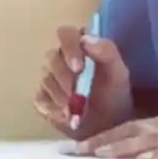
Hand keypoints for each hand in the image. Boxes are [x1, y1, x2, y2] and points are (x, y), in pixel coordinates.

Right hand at [33, 24, 133, 138]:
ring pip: (46, 79)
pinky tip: (66, 116)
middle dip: (65, 78)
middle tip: (78, 95)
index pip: (66, 34)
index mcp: (79, 45)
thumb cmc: (114, 95)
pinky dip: (52, 109)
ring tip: (77, 110)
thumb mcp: (119, 73)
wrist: (108, 124)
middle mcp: (60, 57)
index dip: (69, 49)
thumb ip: (107, 52)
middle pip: (52, 57)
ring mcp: (49, 77)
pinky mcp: (41, 97)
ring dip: (61, 95)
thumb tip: (86, 40)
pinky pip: (39, 98)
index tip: (78, 69)